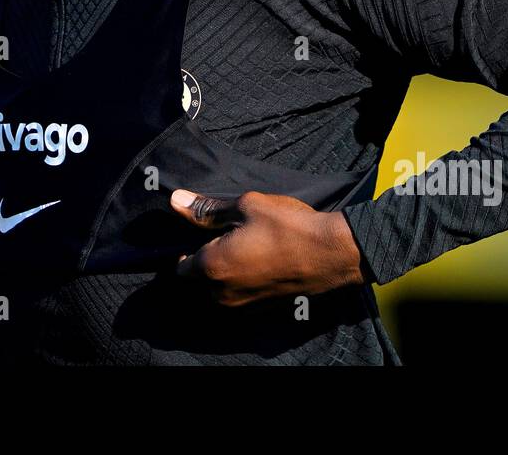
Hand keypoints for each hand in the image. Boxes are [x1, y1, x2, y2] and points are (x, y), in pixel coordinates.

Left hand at [170, 189, 369, 306]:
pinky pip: (240, 292)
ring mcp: (243, 303)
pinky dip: (243, 278)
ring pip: (220, 286)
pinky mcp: (261, 307)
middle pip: (200, 277)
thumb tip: (176, 201)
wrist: (331, 253)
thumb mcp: (246, 207)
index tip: (203, 230)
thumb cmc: (288, 226)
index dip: (187, 245)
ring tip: (247, 244)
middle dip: (207, 258)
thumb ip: (208, 210)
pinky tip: (261, 257)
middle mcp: (222, 292)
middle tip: (228, 234)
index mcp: (213, 267)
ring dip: (225, 269)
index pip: (180, 265)